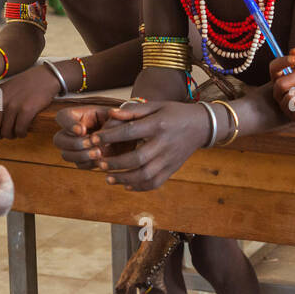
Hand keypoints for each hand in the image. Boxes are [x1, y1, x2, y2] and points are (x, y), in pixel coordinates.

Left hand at [0, 63, 59, 138]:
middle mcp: (2, 101)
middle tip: (5, 133)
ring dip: (11, 135)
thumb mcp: (5, 87)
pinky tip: (23, 131)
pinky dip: (21, 134)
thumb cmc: (25, 84)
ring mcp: (14, 105)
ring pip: (6, 132)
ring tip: (16, 132)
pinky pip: (19, 130)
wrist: (45, 77)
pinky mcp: (27, 110)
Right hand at [53, 105, 116, 169]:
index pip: (62, 117)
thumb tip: (107, 119)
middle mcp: (71, 132)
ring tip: (99, 153)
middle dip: (74, 144)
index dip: (68, 125)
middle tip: (91, 143)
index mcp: (77, 116)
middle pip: (58, 140)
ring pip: (66, 155)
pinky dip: (90, 164)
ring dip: (81, 155)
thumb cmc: (119, 121)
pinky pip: (80, 165)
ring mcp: (75, 147)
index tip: (82, 130)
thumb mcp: (116, 115)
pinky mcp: (83, 160)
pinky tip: (101, 160)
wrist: (128, 135)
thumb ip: (112, 116)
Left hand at [58, 100, 209, 191]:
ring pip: (145, 175)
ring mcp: (169, 159)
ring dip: (124, 179)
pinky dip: (139, 187)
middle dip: (115, 163)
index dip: (109, 136)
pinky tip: (126, 186)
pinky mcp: (173, 169)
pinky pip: (155, 183)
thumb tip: (110, 114)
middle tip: (99, 162)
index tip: (93, 140)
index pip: (129, 132)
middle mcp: (164, 144)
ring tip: (108, 178)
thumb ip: (133, 111)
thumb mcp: (156, 106)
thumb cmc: (175, 112)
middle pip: (137, 158)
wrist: (202, 125)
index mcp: (158, 125)